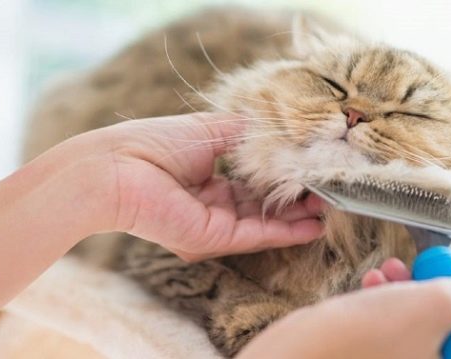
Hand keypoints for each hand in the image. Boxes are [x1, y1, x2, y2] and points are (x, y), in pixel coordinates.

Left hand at [0, 112, 323, 319]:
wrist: (118, 169)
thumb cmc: (156, 142)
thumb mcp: (211, 129)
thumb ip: (248, 133)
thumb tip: (283, 131)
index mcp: (210, 176)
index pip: (257, 178)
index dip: (285, 173)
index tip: (313, 165)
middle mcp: (216, 202)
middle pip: (266, 202)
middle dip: (298, 196)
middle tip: (331, 187)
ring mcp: (217, 222)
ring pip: (268, 220)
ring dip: (300, 215)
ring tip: (331, 204)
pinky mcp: (216, 238)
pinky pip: (259, 235)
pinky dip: (288, 231)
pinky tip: (314, 225)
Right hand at [363, 258, 450, 356]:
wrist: (294, 358)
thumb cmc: (360, 342)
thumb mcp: (434, 305)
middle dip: (440, 295)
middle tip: (426, 271)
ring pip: (421, 328)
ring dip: (410, 291)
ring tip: (391, 269)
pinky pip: (393, 331)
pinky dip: (387, 302)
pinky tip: (373, 281)